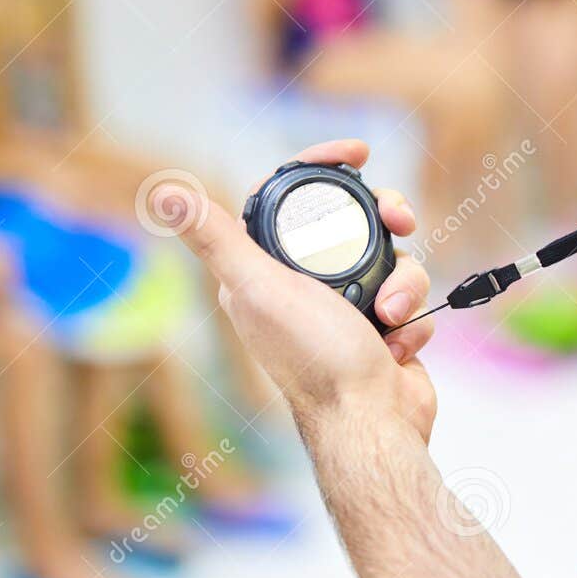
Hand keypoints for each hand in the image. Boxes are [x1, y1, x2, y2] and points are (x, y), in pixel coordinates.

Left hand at [158, 140, 437, 440]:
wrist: (372, 424)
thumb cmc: (317, 360)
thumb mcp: (260, 288)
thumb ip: (217, 239)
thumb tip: (164, 193)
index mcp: (267, 272)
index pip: (294, 199)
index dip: (324, 167)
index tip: (357, 153)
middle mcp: (306, 288)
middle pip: (353, 222)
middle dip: (384, 219)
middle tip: (400, 221)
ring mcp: (349, 309)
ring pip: (392, 259)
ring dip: (402, 282)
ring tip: (390, 314)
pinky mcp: (385, 331)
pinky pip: (410, 300)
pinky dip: (412, 318)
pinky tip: (397, 345)